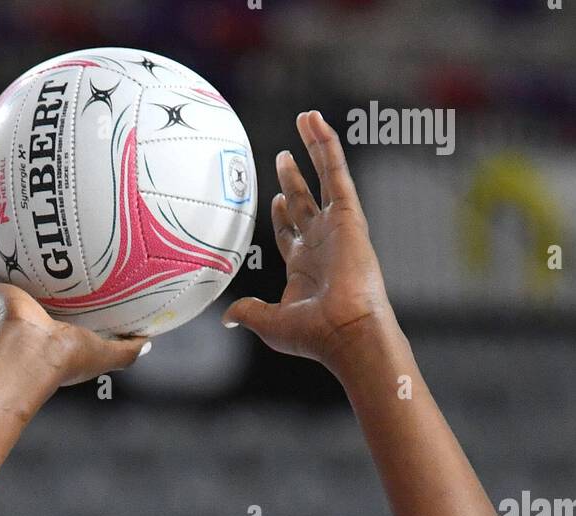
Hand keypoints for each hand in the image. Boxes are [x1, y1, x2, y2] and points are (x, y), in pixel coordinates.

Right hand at [0, 219, 149, 387]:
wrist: (28, 354)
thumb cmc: (62, 358)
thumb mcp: (102, 352)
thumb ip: (125, 349)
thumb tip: (149, 341)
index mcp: (36, 332)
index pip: (36, 315)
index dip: (42, 302)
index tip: (52, 285)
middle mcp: (9, 318)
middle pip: (3, 296)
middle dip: (4, 281)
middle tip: (11, 258)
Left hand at [221, 112, 395, 375]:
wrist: (346, 331)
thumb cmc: (313, 336)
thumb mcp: (269, 323)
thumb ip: (248, 312)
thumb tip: (227, 318)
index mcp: (304, 268)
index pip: (291, 234)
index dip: (283, 216)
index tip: (276, 200)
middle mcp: (322, 243)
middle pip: (306, 202)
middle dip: (295, 179)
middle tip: (284, 157)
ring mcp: (336, 226)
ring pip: (323, 177)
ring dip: (314, 148)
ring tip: (306, 119)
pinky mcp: (348, 214)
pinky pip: (335, 171)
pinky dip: (326, 145)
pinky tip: (316, 122)